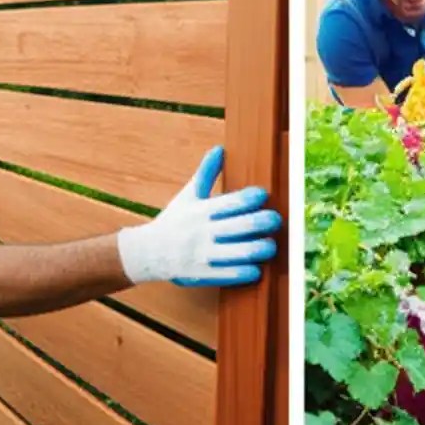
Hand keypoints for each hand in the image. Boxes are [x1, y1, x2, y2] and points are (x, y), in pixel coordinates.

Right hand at [117, 146, 280, 286]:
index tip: (263, 194)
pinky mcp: (202, 274)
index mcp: (201, 210)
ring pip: (235, 253)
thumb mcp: (188, 196)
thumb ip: (206, 174)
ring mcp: (202, 254)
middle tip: (276, 219)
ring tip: (271, 246)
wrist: (147, 252)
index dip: (247, 198)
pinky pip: (226, 275)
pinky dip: (243, 273)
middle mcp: (202, 232)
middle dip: (260, 223)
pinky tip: (257, 270)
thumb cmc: (174, 221)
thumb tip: (219, 149)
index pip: (228, 203)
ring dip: (257, 249)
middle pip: (237, 227)